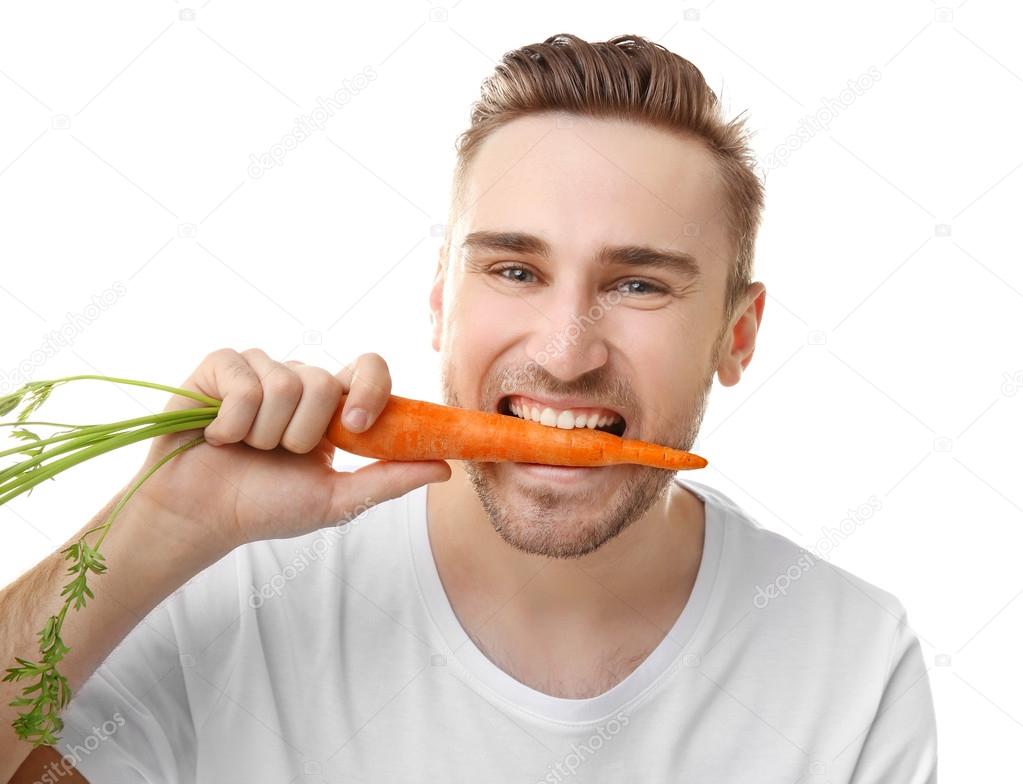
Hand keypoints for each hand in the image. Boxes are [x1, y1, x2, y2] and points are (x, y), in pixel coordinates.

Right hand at [125, 348, 450, 559]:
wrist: (200, 518)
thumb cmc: (265, 508)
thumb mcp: (336, 501)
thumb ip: (389, 480)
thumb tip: (446, 467)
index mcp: (332, 408)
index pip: (369, 368)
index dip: (369, 389)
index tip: (356, 428)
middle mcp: (299, 381)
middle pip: (322, 381)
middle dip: (301, 433)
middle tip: (279, 455)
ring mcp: (260, 370)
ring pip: (282, 380)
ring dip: (263, 433)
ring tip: (246, 449)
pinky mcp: (220, 368)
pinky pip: (242, 378)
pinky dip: (231, 421)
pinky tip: (218, 437)